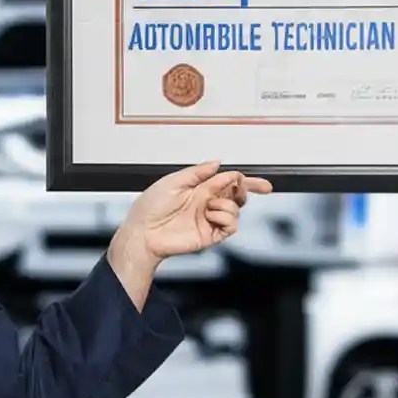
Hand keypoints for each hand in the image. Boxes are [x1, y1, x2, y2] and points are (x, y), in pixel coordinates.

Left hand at [117, 161, 272, 265]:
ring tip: (209, 206)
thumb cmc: (150, 208)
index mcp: (199, 189)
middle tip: (242, 187)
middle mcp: (206, 203)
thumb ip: (197, 172)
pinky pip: (231, 225)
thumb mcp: (173, 181)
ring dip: (227, 204)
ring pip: (236, 209)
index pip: (229, 181)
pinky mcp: (210, 235)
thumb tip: (217, 162)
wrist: (143, 233)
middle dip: (247, 189)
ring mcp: (209, 219)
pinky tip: (211, 215)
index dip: (246, 180)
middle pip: (238, 195)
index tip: (255, 181)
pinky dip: (225, 217)